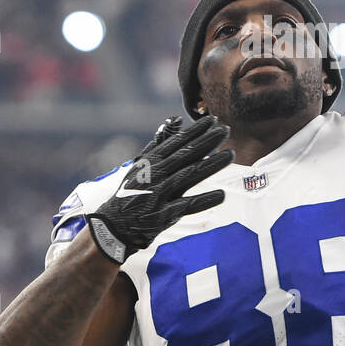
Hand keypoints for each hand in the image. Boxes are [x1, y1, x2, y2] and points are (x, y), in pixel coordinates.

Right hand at [84, 114, 233, 262]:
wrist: (114, 225)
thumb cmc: (131, 192)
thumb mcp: (140, 165)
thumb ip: (159, 143)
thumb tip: (175, 120)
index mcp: (150, 162)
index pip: (176, 142)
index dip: (195, 131)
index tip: (213, 120)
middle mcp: (155, 175)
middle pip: (185, 155)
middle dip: (207, 141)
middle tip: (226, 130)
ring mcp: (160, 194)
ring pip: (190, 176)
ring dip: (211, 165)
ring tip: (230, 154)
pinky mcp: (164, 215)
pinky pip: (187, 205)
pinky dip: (204, 200)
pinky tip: (221, 194)